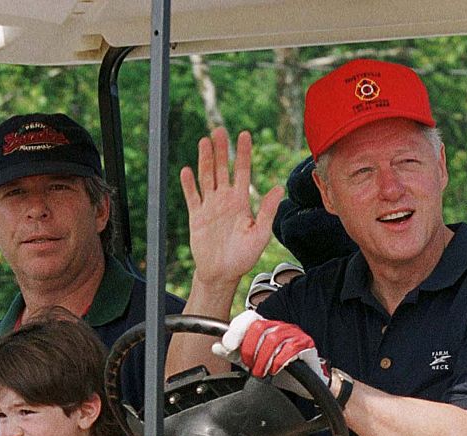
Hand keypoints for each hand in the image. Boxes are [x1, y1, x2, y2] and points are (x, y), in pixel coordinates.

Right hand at [180, 128, 283, 289]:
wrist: (222, 274)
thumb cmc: (243, 257)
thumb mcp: (259, 235)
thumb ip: (267, 212)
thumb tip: (279, 188)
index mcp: (241, 202)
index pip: (242, 171)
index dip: (243, 153)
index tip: (244, 134)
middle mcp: (225, 200)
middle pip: (222, 169)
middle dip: (221, 150)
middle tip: (219, 130)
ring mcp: (210, 206)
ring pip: (206, 177)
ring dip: (205, 160)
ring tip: (204, 141)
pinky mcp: (196, 216)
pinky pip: (191, 196)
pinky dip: (188, 184)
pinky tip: (186, 170)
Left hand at [212, 310, 330, 381]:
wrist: (306, 384)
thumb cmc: (280, 370)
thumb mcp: (253, 363)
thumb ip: (235, 354)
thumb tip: (216, 346)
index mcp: (267, 327)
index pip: (250, 317)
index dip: (236, 329)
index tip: (227, 345)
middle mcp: (281, 327)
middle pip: (259, 327)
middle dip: (248, 348)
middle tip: (248, 364)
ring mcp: (294, 334)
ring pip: (272, 339)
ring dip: (262, 359)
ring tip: (261, 372)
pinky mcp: (306, 345)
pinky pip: (289, 350)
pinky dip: (278, 362)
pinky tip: (275, 370)